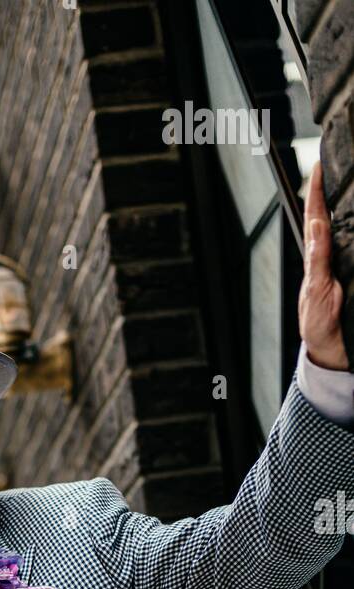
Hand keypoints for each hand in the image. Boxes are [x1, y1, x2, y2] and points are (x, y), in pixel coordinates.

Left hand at [299, 161, 348, 370]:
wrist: (334, 350)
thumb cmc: (320, 322)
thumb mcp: (315, 290)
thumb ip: (318, 258)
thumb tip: (315, 223)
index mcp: (317, 257)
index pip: (316, 216)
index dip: (316, 190)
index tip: (319, 164)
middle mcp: (332, 255)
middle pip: (334, 216)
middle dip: (335, 190)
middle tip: (338, 161)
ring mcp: (346, 263)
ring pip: (351, 229)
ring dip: (351, 209)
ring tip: (350, 181)